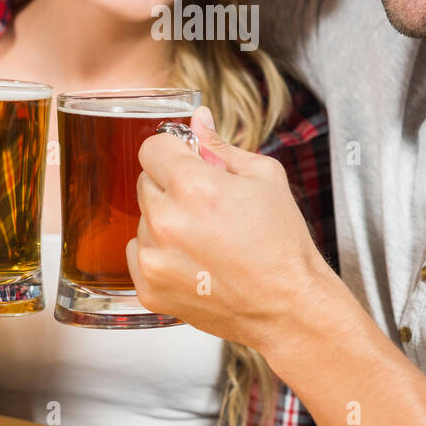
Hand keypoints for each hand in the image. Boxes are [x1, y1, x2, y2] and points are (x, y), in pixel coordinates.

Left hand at [129, 107, 333, 349]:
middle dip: (172, 187)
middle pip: (146, 182)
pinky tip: (194, 262)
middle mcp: (167, 221)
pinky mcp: (149, 289)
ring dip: (166, 222)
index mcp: (194, 186)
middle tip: (208, 207)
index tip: (187, 163)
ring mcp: (154, 259)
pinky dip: (159, 254)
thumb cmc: (282, 243)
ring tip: (206, 240)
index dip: (173, 152)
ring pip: (143, 219)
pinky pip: (137, 254)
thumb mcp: (264, 177)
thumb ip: (220, 146)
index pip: (152, 148)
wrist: (288, 306)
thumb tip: (197, 120)